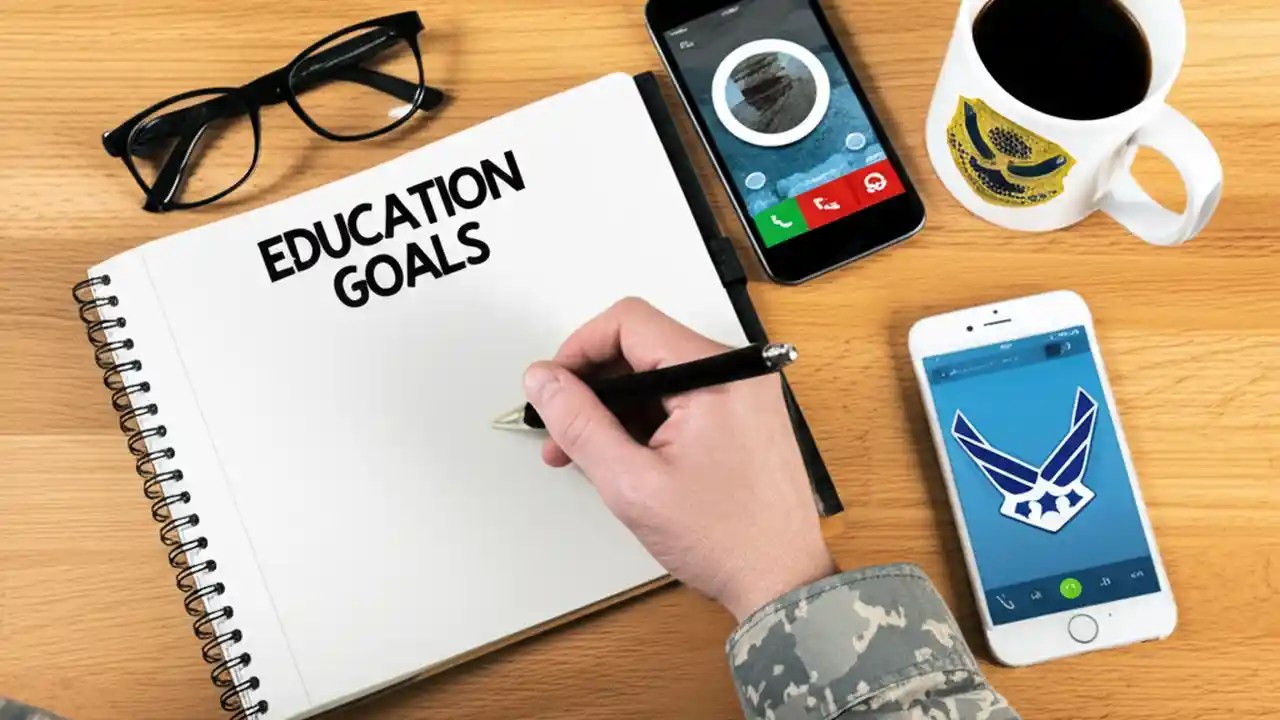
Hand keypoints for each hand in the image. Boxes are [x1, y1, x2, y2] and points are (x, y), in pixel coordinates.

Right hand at [522, 298, 834, 619]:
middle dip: (593, 385)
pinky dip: (644, 420)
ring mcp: (742, 393)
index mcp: (717, 374)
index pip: (630, 322)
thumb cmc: (725, 539)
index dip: (580, 349)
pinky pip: (679, 398)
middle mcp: (736, 372)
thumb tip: (543, 380)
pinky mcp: (742, 415)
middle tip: (561, 429)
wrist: (781, 582)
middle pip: (642, 346)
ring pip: (657, 375)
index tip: (554, 386)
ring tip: (585, 453)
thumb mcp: (632, 483)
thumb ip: (580, 423)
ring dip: (615, 407)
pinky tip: (621, 456)